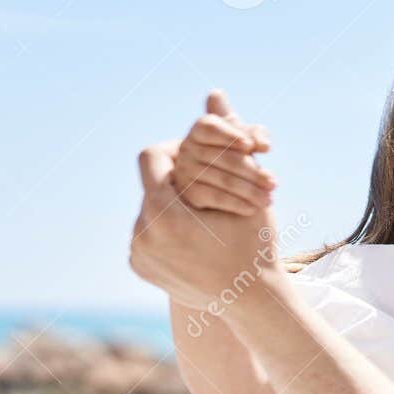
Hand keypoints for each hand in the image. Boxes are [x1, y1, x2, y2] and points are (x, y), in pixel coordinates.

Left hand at [128, 135, 281, 311]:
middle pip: (150, 184)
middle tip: (200, 182)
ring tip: (198, 209)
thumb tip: (214, 93)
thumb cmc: (255, 242)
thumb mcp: (244, 185)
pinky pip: (146, 232)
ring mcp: (138, 253)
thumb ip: (224, 139)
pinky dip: (165, 228)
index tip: (197, 155)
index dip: (177, 150)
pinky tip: (191, 233)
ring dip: (170, 203)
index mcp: (165, 214)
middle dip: (175, 179)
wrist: (251, 301)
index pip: (154, 156)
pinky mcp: (139, 267)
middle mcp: (143, 234)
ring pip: (148, 207)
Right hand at [173, 91, 275, 214]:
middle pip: (224, 157)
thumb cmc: (235, 152)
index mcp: (200, 129)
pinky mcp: (189, 192)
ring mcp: (186, 170)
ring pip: (222, 179)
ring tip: (268, 199)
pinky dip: (236, 204)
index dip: (230, 136)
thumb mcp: (245, 138)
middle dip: (252, 171)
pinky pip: (215, 197)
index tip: (249, 146)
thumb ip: (255, 134)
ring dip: (250, 191)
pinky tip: (252, 209)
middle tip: (273, 183)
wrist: (217, 183)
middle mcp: (188, 148)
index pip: (211, 128)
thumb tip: (264, 145)